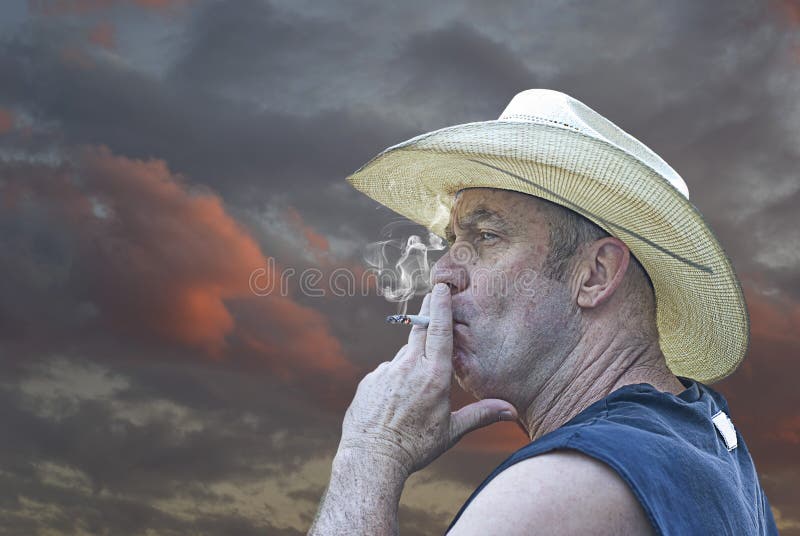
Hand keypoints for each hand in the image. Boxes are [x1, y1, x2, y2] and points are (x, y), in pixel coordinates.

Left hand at [338, 283, 517, 476]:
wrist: (372, 458)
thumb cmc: (416, 446)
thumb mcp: (452, 431)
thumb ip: (481, 415)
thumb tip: (511, 411)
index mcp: (435, 375)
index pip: (439, 330)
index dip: (441, 306)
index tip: (441, 286)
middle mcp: (410, 366)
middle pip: (419, 329)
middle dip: (427, 311)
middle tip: (432, 295)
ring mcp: (386, 370)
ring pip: (404, 355)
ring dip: (412, 361)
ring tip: (413, 391)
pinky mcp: (370, 379)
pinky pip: (386, 372)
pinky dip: (394, 379)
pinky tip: (394, 402)